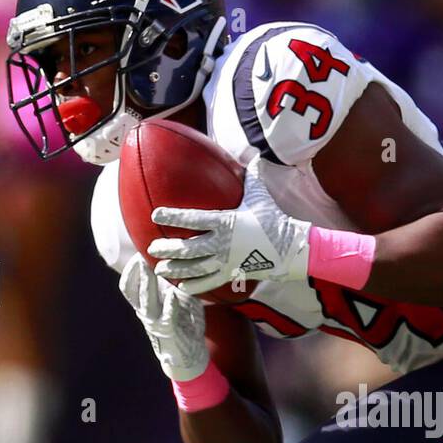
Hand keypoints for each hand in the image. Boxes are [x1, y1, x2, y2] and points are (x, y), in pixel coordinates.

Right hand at [119, 255, 208, 381]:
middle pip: (132, 289)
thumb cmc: (185, 323)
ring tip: (150, 267)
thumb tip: (181, 261)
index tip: (139, 251)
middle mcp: (146, 312)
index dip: (131, 268)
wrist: (189, 353)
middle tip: (141, 254)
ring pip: (144, 300)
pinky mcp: (168, 330)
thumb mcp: (180, 299)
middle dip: (136, 270)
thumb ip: (176, 283)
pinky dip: (169, 304)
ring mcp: (155, 322)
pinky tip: (172, 294)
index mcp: (146, 304)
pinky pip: (166, 316)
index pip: (129, 284)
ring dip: (147, 282)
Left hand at [148, 157, 311, 294]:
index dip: (172, 216)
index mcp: (225, 221)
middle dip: (168, 248)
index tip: (155, 214)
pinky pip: (210, 282)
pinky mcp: (233, 273)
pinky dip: (196, 286)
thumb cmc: (274, 219)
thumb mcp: (260, 195)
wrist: (290, 247)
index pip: (192, 218)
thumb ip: (252, 175)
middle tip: (153, 248)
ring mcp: (226, 261)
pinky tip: (182, 288)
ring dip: (176, 270)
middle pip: (188, 248)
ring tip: (161, 270)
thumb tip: (254, 154)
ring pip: (195, 267)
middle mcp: (222, 243)